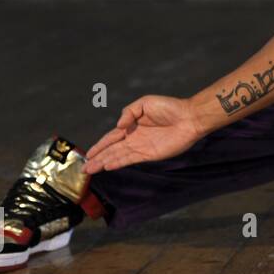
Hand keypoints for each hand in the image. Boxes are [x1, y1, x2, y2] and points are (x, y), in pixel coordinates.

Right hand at [82, 95, 206, 173]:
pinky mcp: (149, 154)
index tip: (88, 154)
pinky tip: (108, 166)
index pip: (111, 137)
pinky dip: (118, 163)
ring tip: (91, 170)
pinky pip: (130, 159)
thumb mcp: (145, 103)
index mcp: (132, 125)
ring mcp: (141, 147)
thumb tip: (119, 126)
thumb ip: (129, 112)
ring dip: (104, 163)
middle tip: (84, 168)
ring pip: (118, 156)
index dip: (100, 145)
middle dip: (98, 158)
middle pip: (112, 150)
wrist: (189, 117)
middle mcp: (134, 138)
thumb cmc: (170, 107)